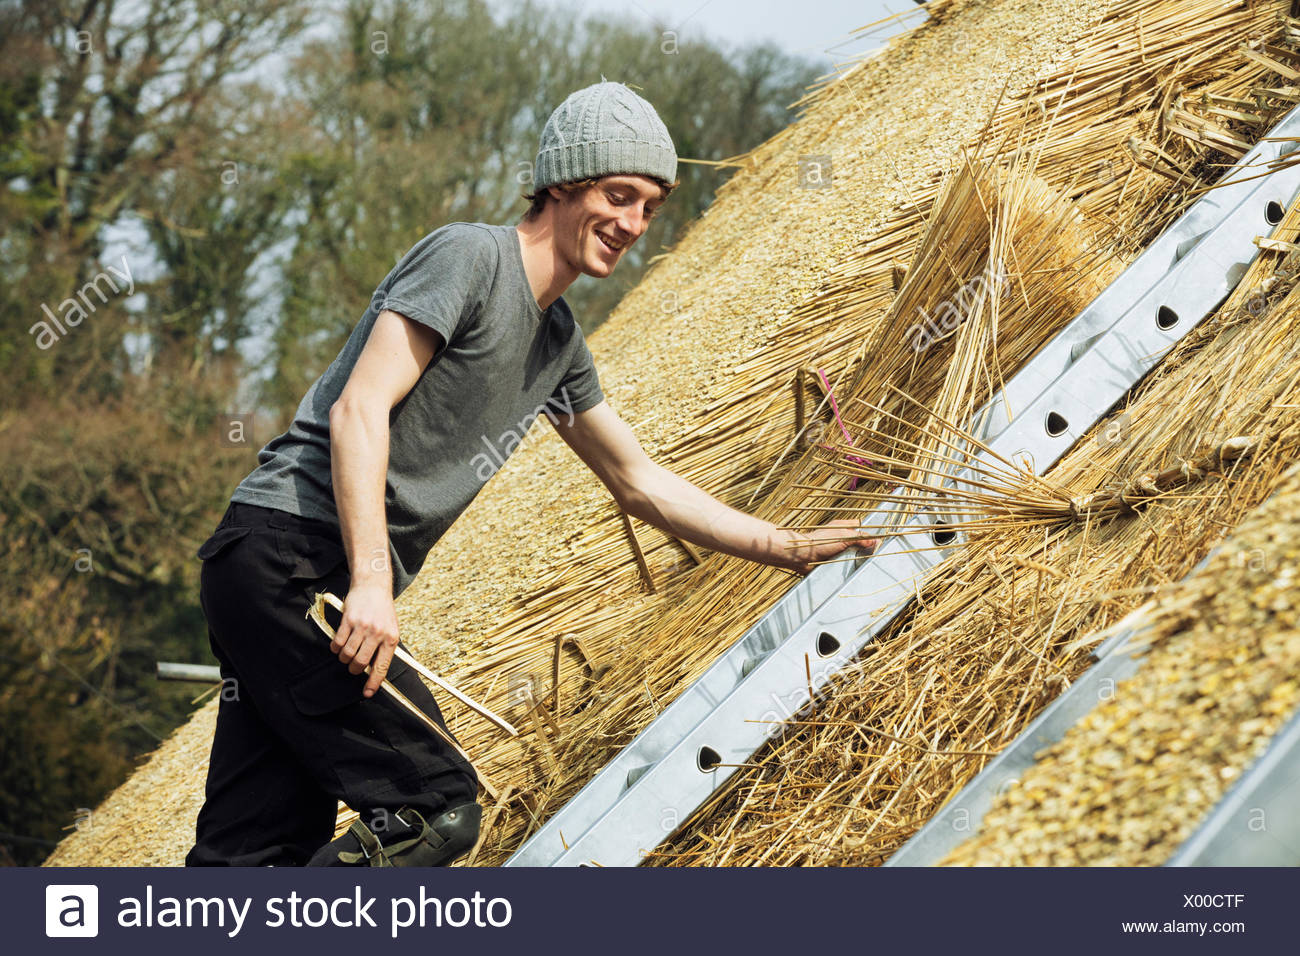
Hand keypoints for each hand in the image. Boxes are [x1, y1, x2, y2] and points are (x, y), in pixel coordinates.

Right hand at [331, 581, 399, 697]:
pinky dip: (336, 647)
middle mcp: (377, 633)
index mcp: (391, 638)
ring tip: (346, 654)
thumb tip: (373, 671)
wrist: (373, 586)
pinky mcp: (348, 619)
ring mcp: (362, 626)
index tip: (367, 693)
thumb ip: (384, 648)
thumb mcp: (391, 628)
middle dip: (354, 669)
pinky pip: (337, 642)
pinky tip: (339, 644)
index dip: (373, 682)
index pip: (381, 666)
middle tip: (353, 666)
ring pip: (347, 654)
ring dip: (343, 658)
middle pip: (360, 663)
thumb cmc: (383, 611)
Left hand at [779, 519, 878, 574]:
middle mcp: (839, 538)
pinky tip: (855, 572)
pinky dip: (849, 568)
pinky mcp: (831, 562)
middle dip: (865, 548)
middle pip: (857, 542)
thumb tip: (876, 541)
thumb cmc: (820, 542)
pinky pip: (844, 565)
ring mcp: (835, 550)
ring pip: (852, 554)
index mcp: (842, 527)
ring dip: (857, 560)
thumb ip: (860, 538)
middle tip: (876, 555)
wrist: (801, 556)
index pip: (860, 526)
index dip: (869, 532)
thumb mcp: (844, 536)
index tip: (881, 540)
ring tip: (869, 566)